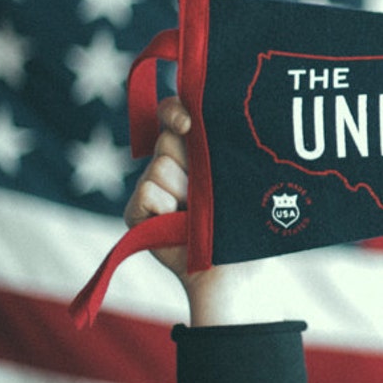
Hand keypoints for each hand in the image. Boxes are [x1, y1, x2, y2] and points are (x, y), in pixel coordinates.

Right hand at [123, 96, 241, 322]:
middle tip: (209, 190)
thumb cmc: (246, 225)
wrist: (234, 272)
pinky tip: (179, 226)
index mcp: (195, 151)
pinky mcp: (136, 212)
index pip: (175, 113)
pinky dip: (166, 210)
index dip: (176, 110)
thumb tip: (222, 119)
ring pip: (160, 168)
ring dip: (186, 193)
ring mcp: (150, 188)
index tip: (188, 123)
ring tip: (199, 215)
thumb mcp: (241, 179)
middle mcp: (170, 165)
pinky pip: (147, 193)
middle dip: (192, 160)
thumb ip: (227, 149)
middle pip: (169, 140)